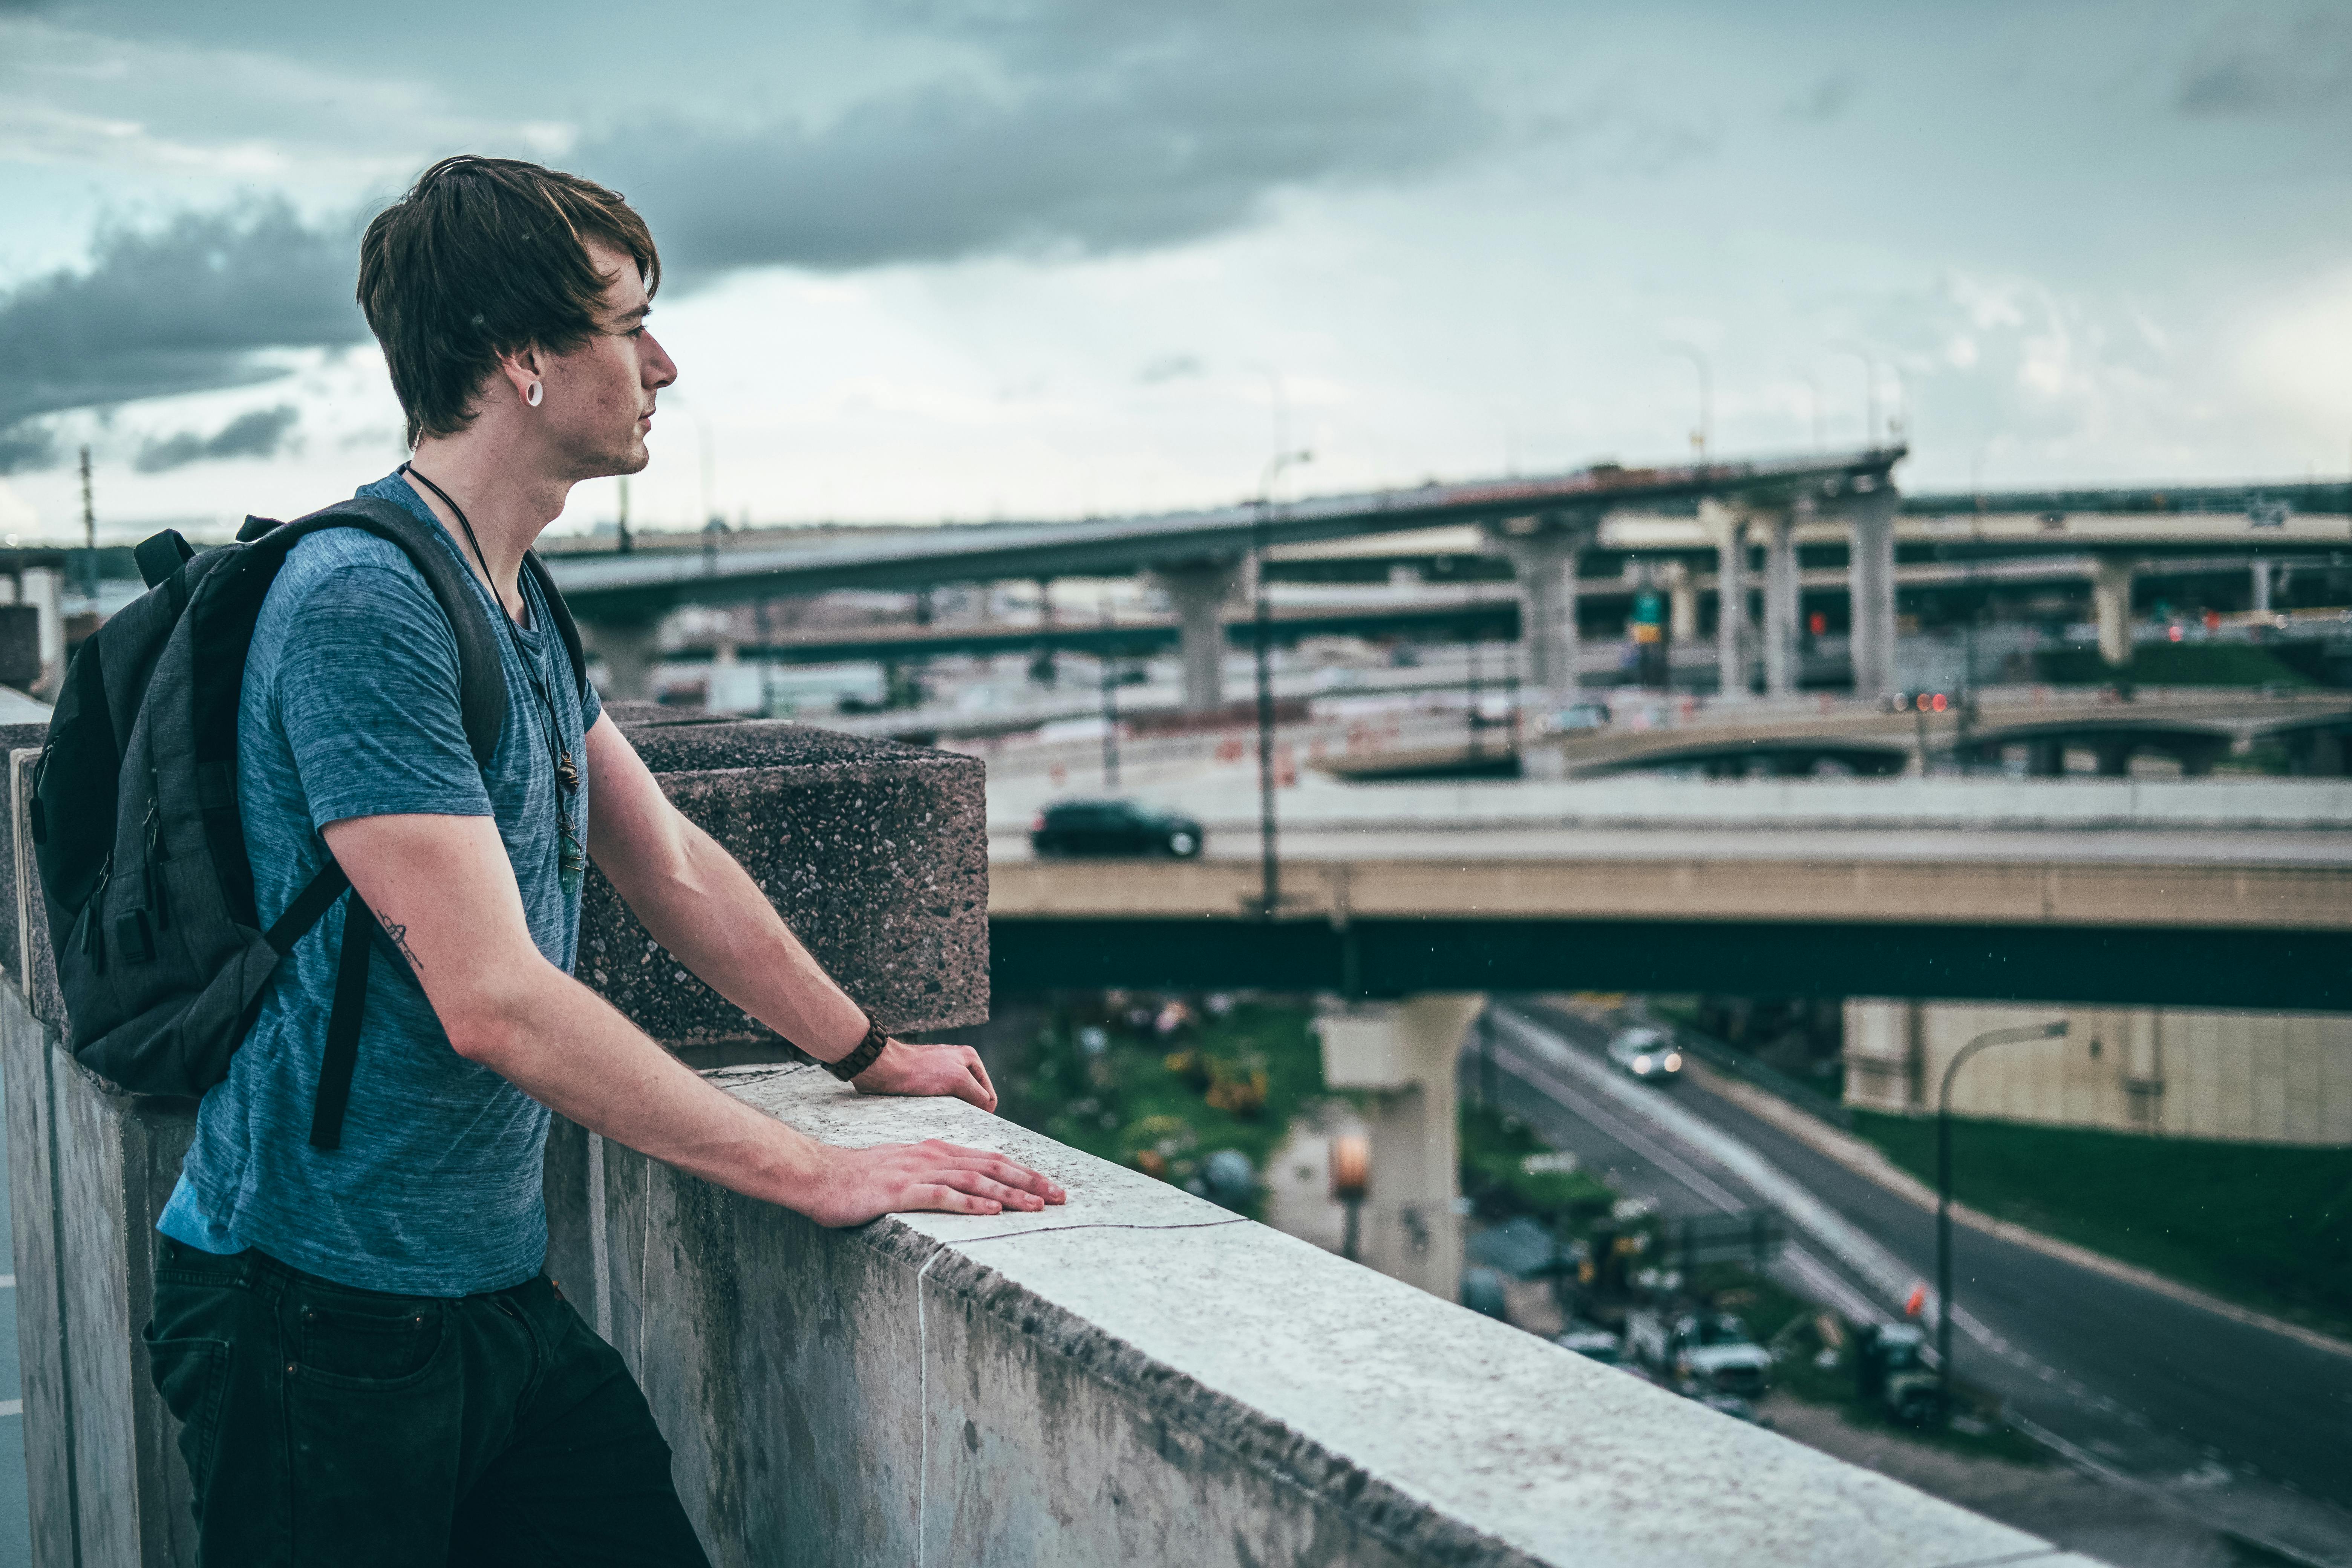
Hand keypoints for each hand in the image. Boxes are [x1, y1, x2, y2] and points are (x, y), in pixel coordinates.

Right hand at [809, 1138, 1066, 1227]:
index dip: (1024, 1171)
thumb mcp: (904, 1169)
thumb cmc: (860, 1178)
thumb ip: (933, 1174)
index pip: (991, 1159)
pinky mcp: (900, 1192)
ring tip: (1038, 1206)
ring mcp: (917, 1173)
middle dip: (1030, 1181)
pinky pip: (942, 1196)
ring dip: (1010, 1194)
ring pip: (975, 1180)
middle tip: (1061, 1196)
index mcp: (937, 1151)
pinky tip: (990, 1211)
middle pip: (993, 1166)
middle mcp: (933, 1156)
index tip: (1051, 1186)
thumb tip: (962, 1186)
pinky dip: (970, 1203)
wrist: (818, 1174)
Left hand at [852, 1038, 998, 1111]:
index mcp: (969, 1058)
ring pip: (956, 1102)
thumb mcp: (958, 1080)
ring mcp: (940, 1073)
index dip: (981, 1110)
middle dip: (965, 1110)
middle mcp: (957, 1063)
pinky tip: (928, 1112)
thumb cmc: (919, 1071)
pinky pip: (939, 1102)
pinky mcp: (925, 1083)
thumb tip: (988, 1108)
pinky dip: (937, 1110)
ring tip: (937, 1114)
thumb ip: (979, 1094)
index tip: (966, 1120)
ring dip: (951, 1112)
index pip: (988, 1094)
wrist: (883, 1069)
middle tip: (951, 1118)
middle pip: (973, 1098)